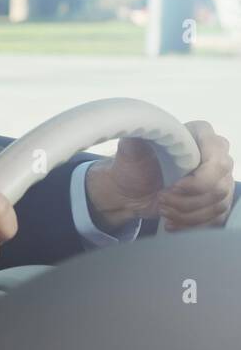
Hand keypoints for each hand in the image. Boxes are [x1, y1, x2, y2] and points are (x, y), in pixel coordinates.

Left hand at [86, 121, 234, 232]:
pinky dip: (191, 224)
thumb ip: (139, 134)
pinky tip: (172, 222)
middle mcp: (216, 154)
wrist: (129, 191)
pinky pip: (216, 218)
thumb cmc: (131, 166)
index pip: (217, 153)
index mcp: (199, 134)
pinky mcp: (217, 201)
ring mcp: (220, 179)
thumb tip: (143, 125)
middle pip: (219, 185)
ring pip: (218, 204)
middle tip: (162, 199)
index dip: (199, 177)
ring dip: (186, 213)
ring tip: (163, 209)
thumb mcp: (131, 148)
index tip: (173, 186)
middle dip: (187, 200)